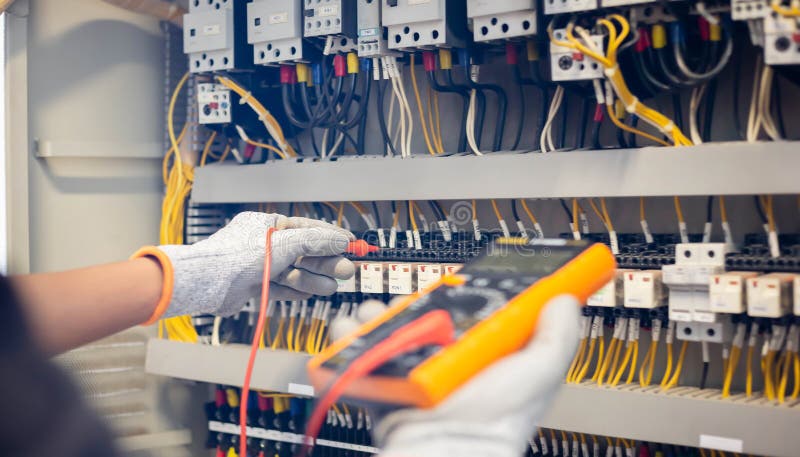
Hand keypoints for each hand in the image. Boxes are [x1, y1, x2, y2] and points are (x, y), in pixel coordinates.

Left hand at [158, 212, 355, 316]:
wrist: (209, 282)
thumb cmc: (239, 255)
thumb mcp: (286, 243)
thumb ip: (315, 241)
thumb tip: (340, 239)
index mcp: (269, 225)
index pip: (307, 228)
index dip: (330, 237)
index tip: (349, 244)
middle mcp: (264, 243)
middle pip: (302, 253)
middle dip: (325, 262)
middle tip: (345, 270)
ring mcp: (258, 265)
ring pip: (292, 272)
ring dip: (312, 279)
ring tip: (330, 287)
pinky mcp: (254, 286)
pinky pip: (280, 287)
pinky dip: (295, 290)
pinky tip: (310, 293)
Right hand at [330, 295, 579, 456]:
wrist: (449, 453)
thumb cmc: (496, 421)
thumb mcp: (539, 372)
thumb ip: (557, 336)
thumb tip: (566, 300)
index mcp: (479, 360)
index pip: (465, 318)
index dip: (456, 298)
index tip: (449, 285)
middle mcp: (444, 367)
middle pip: (420, 321)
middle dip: (408, 305)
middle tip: (406, 300)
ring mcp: (412, 378)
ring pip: (387, 335)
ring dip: (374, 318)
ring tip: (373, 314)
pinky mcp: (386, 389)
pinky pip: (361, 359)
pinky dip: (349, 343)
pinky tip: (350, 331)